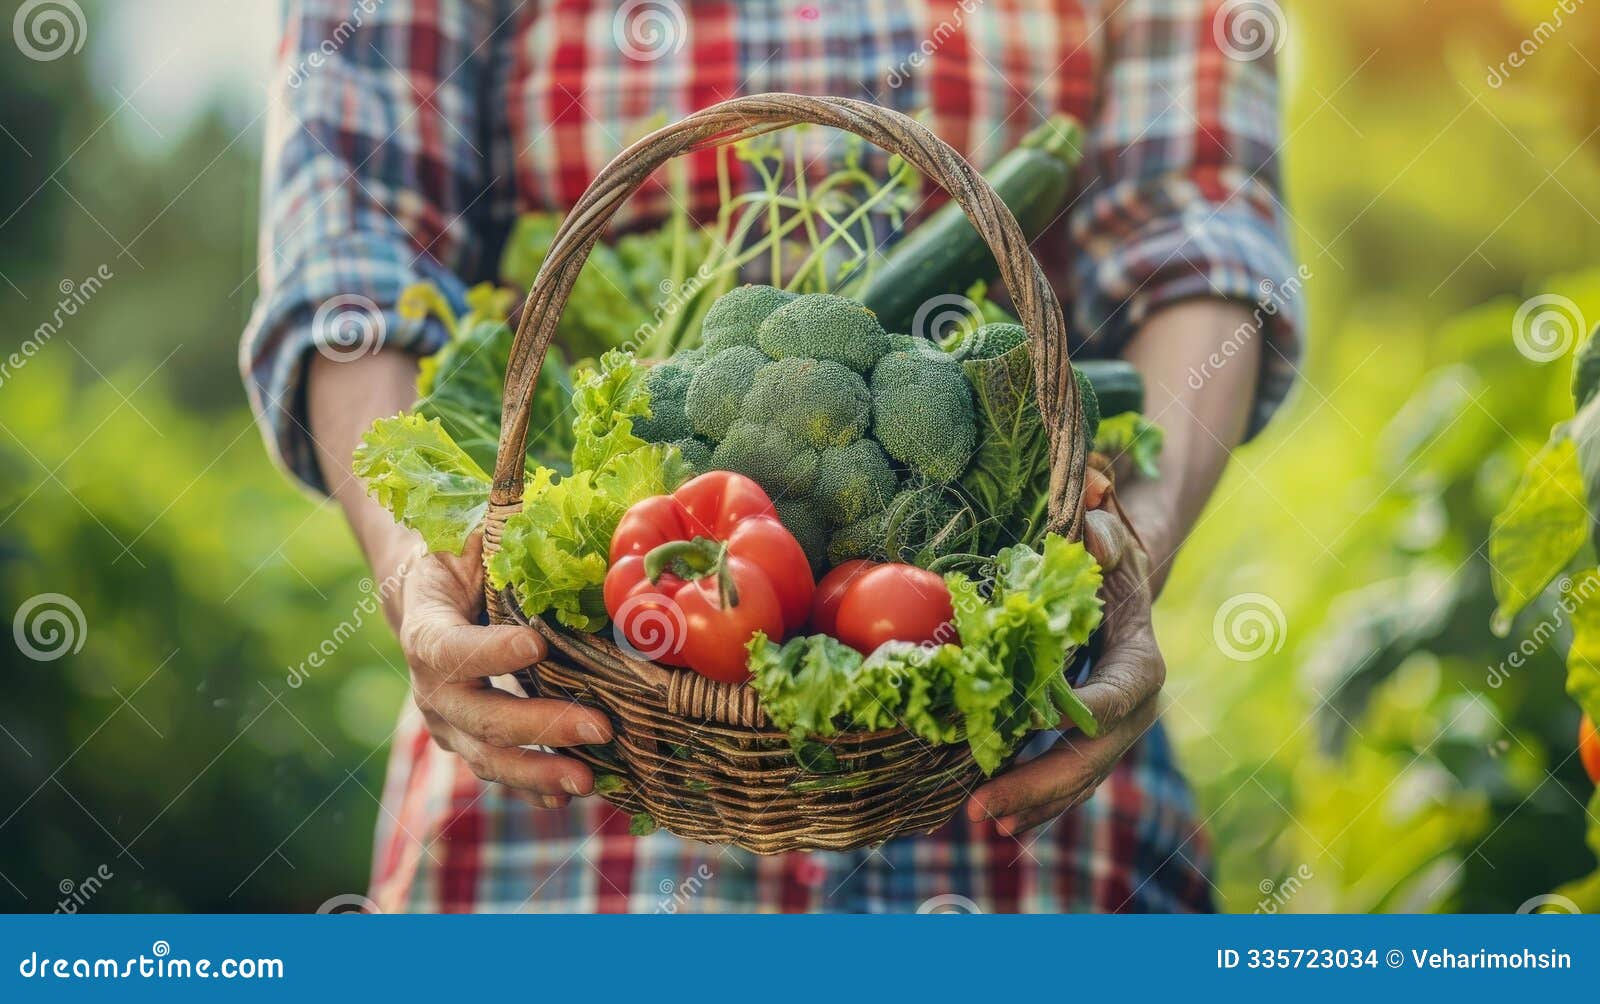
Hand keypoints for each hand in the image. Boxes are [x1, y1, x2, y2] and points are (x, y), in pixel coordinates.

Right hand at [393, 534, 613, 807]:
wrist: (427, 591)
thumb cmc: (460, 554)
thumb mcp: (475, 534)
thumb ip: (509, 536)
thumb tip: (572, 524)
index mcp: (425, 625)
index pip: (449, 648)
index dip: (489, 653)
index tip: (535, 646)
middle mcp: (429, 684)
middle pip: (476, 716)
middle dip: (538, 726)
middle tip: (598, 726)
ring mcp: (447, 720)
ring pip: (486, 755)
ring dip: (538, 771)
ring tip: (589, 781)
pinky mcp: (469, 738)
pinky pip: (498, 768)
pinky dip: (534, 786)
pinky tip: (567, 796)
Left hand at [965, 507, 1165, 835]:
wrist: (1121, 598)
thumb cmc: (1110, 570)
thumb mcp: (1113, 549)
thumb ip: (1107, 541)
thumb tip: (1098, 531)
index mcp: (1140, 665)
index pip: (1116, 694)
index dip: (1085, 710)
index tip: (1044, 724)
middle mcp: (1132, 710)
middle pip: (1089, 756)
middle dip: (1038, 784)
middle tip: (983, 805)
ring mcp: (1111, 736)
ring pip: (1076, 779)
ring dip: (1031, 804)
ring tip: (985, 820)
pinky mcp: (1089, 748)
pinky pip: (1065, 783)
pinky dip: (1035, 804)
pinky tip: (1002, 823)